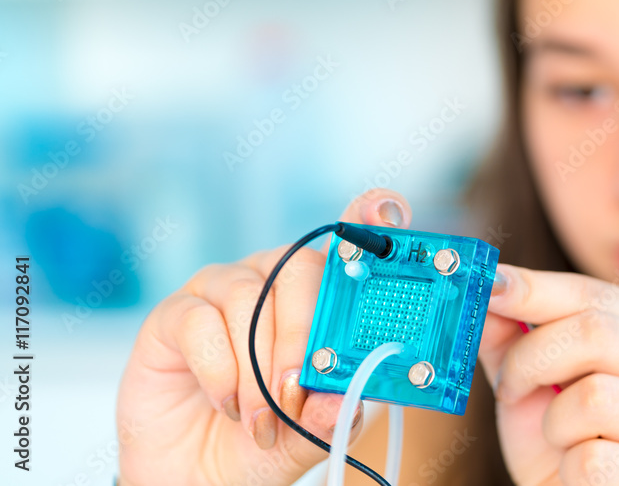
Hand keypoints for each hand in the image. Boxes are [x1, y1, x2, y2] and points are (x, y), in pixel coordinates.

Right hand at [116, 189, 412, 485]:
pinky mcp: (174, 313)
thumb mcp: (310, 434)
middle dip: (301, 335)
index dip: (368, 219)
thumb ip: (331, 414)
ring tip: (261, 420)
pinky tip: (226, 404)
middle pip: (298, 268)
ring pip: (249, 296)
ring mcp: (222, 290)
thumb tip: (343, 394)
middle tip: (296, 393)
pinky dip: (218, 371)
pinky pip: (200, 321)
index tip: (386, 215)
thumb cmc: (264, 441)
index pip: (349, 243)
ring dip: (257, 368)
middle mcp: (273, 280)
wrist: (198, 475)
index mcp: (318, 297)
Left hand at [478, 264, 618, 484]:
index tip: (488, 285)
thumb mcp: (531, 382)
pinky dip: (568, 469)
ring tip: (560, 440)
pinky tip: (580, 475)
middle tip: (509, 387)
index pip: (595, 294)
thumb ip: (508, 335)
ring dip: (553, 423)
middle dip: (532, 358)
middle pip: (598, 333)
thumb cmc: (563, 445)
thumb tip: (485, 286)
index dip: (536, 288)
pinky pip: (595, 462)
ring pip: (596, 397)